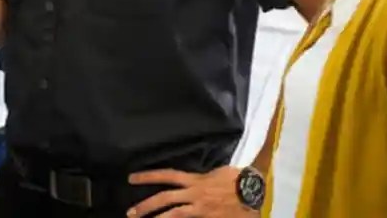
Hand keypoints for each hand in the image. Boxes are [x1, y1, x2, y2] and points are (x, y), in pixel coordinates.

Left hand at [126, 167, 255, 217]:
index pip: (167, 176)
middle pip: (165, 198)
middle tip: (130, 212)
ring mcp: (202, 209)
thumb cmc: (237, 179)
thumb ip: (200, 178)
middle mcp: (195, 194)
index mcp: (195, 180)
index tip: (131, 178)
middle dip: (146, 205)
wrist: (255, 191)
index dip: (148, 176)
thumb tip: (189, 182)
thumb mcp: (216, 173)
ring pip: (174, 215)